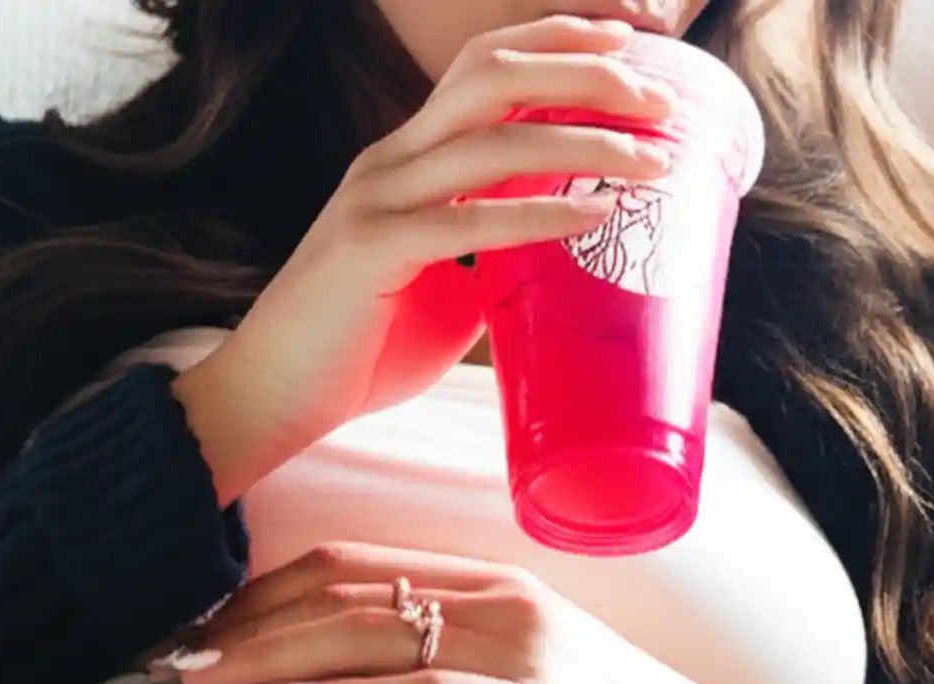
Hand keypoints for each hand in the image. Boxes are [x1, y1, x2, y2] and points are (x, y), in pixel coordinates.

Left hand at [167, 543, 743, 683]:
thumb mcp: (522, 659)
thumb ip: (444, 648)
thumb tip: (340, 665)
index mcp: (493, 585)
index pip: (359, 565)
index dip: (271, 589)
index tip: (210, 619)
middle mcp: (505, 604)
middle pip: (352, 594)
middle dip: (254, 623)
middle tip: (182, 652)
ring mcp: (526, 654)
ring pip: (376, 633)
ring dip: (277, 655)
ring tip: (208, 675)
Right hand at [170, 15, 676, 504]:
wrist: (274, 394)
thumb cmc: (368, 341)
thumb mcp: (445, 274)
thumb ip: (494, 245)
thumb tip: (573, 244)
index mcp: (408, 154)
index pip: (484, 63)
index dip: (557, 37)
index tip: (633, 40)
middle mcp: (391, 159)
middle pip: (493, 75)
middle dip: (586, 71)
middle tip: (660, 99)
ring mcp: (375, 199)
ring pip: (491, 139)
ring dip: (585, 142)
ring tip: (652, 161)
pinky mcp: (369, 251)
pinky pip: (468, 222)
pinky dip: (540, 216)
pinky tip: (595, 218)